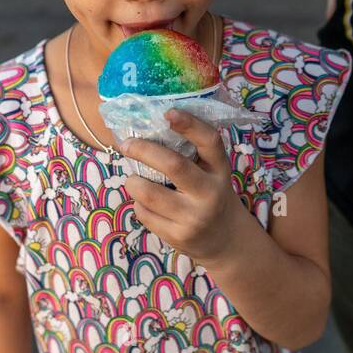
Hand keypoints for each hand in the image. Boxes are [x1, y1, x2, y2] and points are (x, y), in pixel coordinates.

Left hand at [118, 108, 244, 262]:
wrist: (226, 240)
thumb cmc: (211, 195)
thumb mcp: (213, 173)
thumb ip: (192, 155)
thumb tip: (148, 130)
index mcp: (220, 170)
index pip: (209, 142)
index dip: (189, 125)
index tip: (168, 112)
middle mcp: (210, 193)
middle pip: (173, 165)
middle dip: (143, 150)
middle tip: (126, 144)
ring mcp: (194, 217)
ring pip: (148, 193)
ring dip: (133, 182)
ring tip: (133, 179)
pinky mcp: (178, 237)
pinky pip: (144, 214)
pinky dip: (138, 204)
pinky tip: (146, 204)